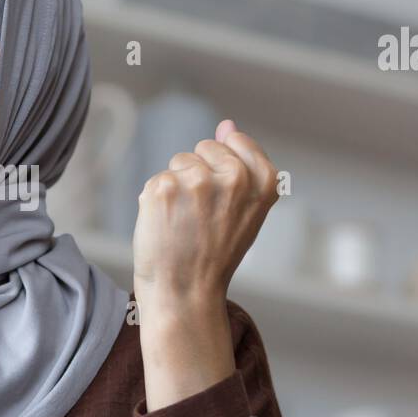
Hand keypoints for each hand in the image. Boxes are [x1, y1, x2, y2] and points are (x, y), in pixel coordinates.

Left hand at [131, 118, 278, 318]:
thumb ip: (241, 165)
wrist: (184, 293)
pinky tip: (164, 225)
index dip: (223, 166)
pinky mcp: (164, 187)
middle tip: (200, 216)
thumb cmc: (213, 255)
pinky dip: (155, 200)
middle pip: (204, 148)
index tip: (221, 198)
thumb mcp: (243, 210)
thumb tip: (226, 123)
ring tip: (182, 223)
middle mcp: (233, 179)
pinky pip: (157, 178)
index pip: (238, 141)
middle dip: (198, 174)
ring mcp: (197, 181)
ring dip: (176, 187)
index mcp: (262, 183)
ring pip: (179, 162)